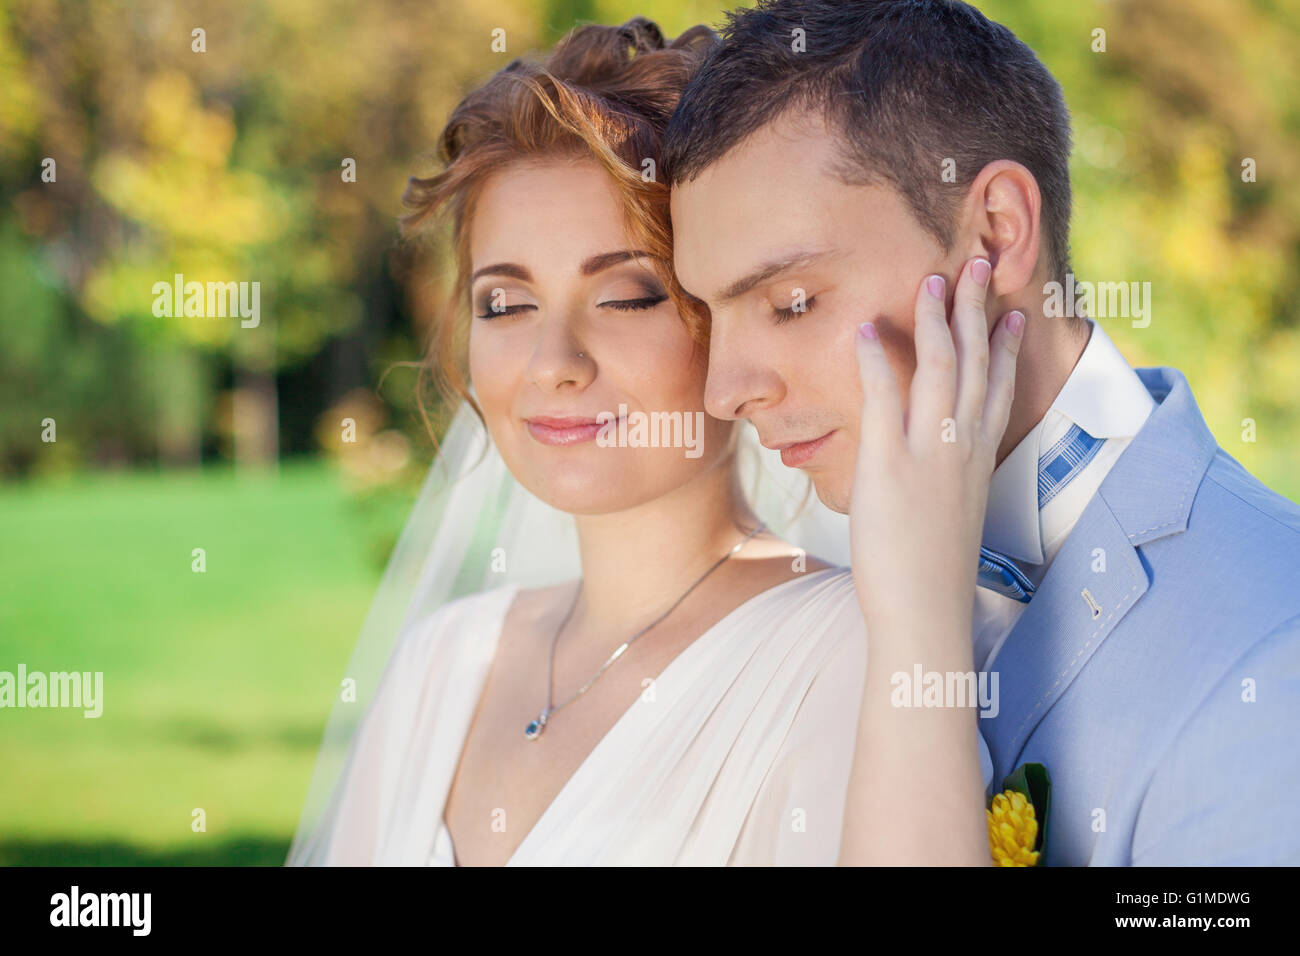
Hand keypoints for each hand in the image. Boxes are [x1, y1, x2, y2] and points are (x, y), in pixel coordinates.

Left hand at [849, 257, 1023, 640]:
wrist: (925, 614)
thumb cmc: (929, 577)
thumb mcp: (945, 520)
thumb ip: (941, 486)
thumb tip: (928, 478)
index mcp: (976, 462)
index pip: (998, 391)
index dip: (1005, 348)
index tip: (1013, 313)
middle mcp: (961, 449)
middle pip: (976, 364)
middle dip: (977, 310)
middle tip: (978, 264)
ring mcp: (929, 454)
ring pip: (941, 370)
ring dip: (936, 320)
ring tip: (934, 279)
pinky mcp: (889, 466)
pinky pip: (884, 400)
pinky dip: (874, 360)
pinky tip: (864, 328)